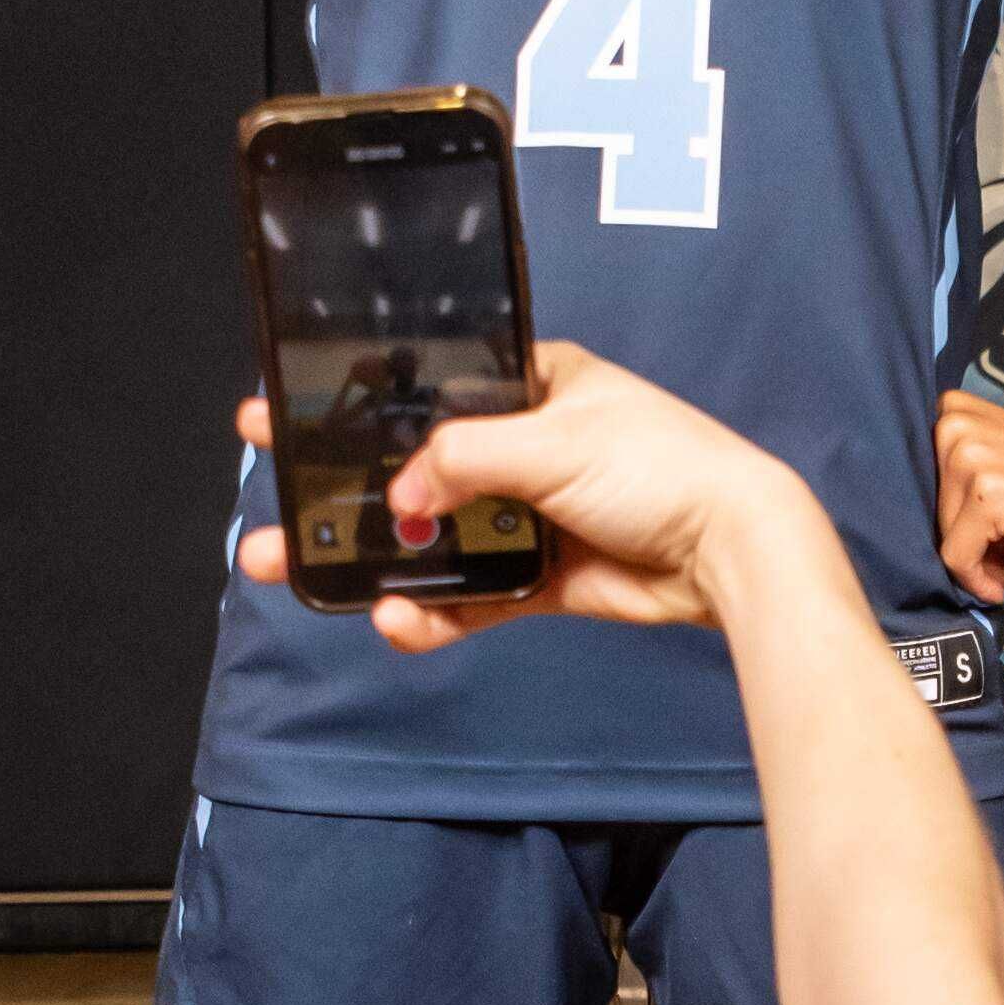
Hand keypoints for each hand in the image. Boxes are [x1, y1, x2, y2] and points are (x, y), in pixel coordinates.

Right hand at [225, 346, 824, 653]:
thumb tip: (399, 496)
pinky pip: (471, 596)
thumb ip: (461, 459)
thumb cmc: (662, 467)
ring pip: (433, 539)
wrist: (730, 549)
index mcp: (529, 384)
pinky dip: (434, 612)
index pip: (422, 387)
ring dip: (376, 562)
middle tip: (272, 518)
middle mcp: (523, 445)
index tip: (281, 418)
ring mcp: (529, 513)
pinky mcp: (542, 575)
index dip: (352, 405)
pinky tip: (398, 620)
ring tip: (304, 577)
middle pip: (412, 471)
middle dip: (341, 497)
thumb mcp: (550, 440)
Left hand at [937, 389, 1003, 599]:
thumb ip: (960, 486)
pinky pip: (959, 561)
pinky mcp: (987, 497)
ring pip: (947, 540)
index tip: (997, 540)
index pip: (924, 490)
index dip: (961, 523)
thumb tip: (921, 548)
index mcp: (953, 412)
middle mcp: (953, 426)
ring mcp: (969, 458)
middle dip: (979, 545)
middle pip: (935, 516)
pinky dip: (986, 581)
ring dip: (992, 562)